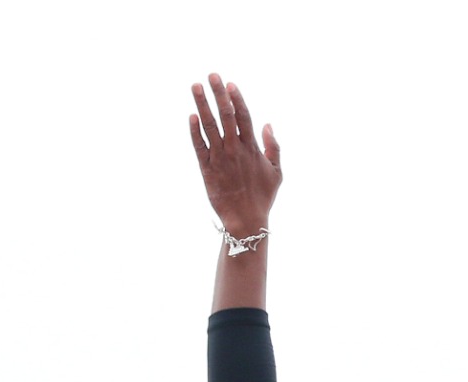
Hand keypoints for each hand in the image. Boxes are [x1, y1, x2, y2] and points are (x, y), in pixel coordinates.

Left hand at [188, 74, 280, 234]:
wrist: (245, 220)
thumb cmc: (262, 197)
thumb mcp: (276, 172)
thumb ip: (273, 147)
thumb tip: (268, 124)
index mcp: (252, 148)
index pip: (243, 116)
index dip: (236, 98)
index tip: (230, 84)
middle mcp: (235, 149)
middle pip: (226, 115)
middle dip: (219, 93)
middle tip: (212, 75)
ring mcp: (219, 158)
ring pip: (209, 126)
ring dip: (202, 104)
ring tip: (195, 86)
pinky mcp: (206, 168)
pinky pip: (198, 146)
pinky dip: (194, 131)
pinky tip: (191, 116)